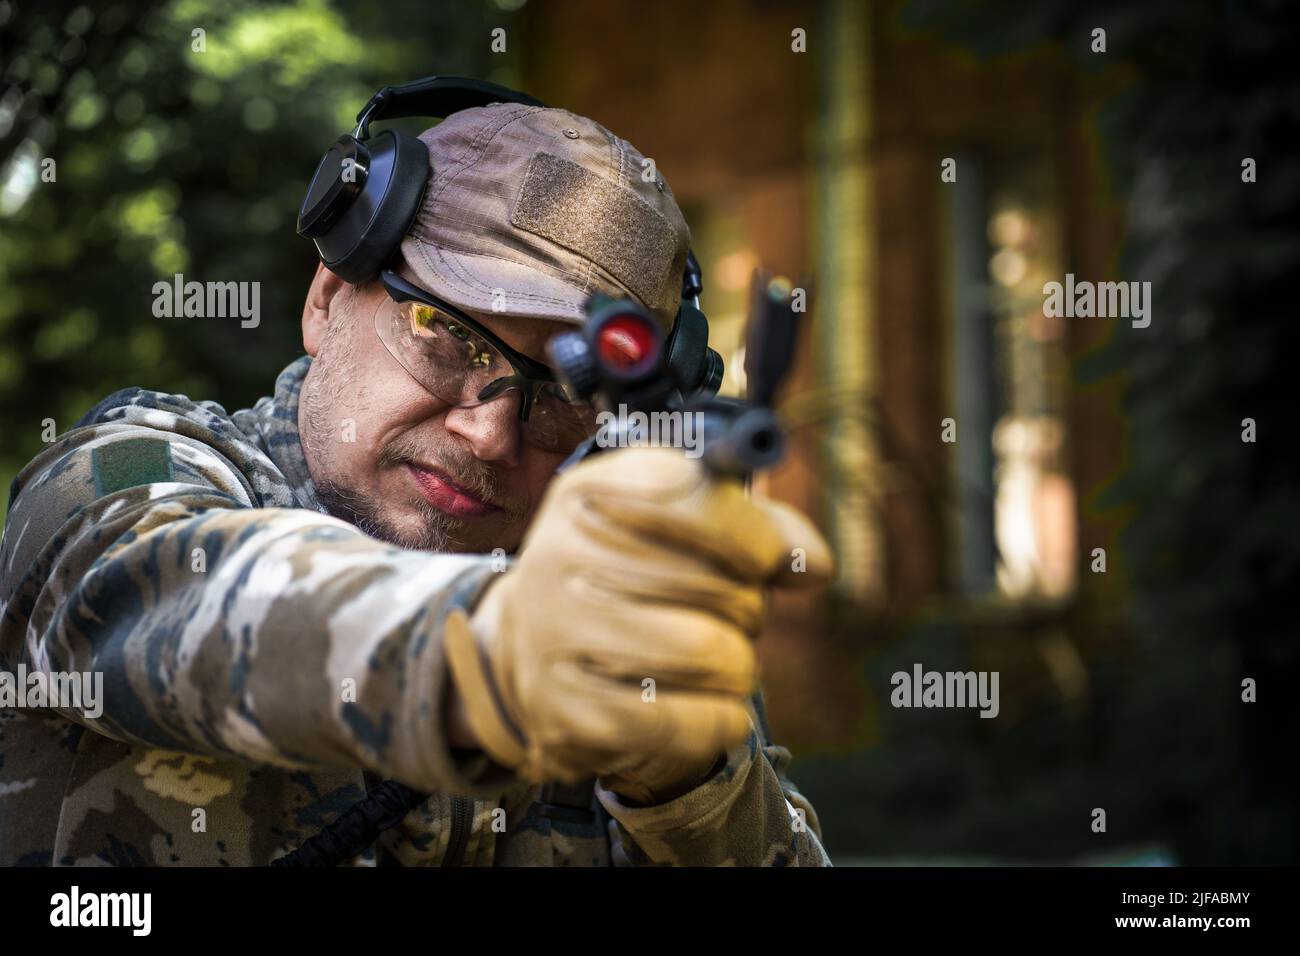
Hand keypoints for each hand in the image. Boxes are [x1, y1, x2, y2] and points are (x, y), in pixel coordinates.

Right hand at [443, 447, 830, 790]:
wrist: (530, 647)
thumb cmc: (627, 573)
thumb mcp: (676, 524)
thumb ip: (758, 528)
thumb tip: (816, 565)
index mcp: (591, 493)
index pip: (698, 500)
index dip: (757, 537)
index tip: (770, 560)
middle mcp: (561, 555)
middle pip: (718, 587)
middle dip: (749, 607)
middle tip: (735, 615)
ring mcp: (555, 635)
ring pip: (708, 654)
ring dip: (740, 664)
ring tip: (722, 660)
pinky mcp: (566, 711)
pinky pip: (686, 721)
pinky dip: (722, 717)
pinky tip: (713, 705)